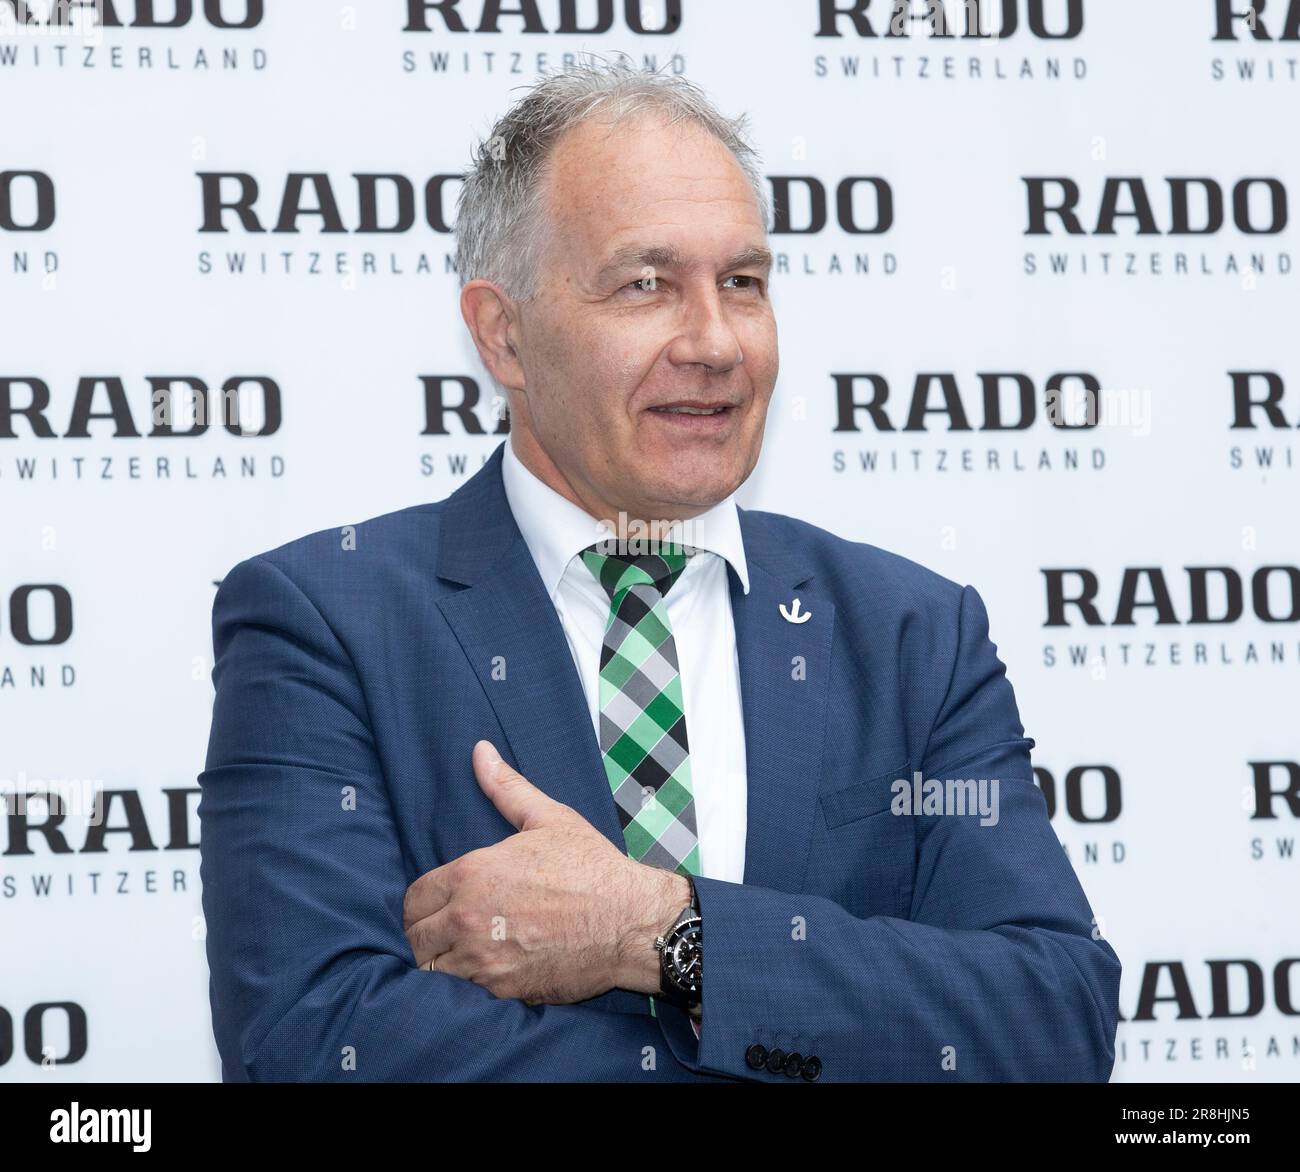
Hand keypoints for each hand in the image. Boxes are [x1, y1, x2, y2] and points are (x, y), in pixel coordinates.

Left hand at [403, 740, 689, 1004]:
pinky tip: (486, 972)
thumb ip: (506, 788)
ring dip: (442, 963)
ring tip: (462, 954)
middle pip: (414, 938)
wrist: (629, 922)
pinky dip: (467, 986)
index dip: (422, 902)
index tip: (437, 905)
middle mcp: (467, 919)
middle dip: (426, 934)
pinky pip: (462, 995)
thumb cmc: (591, 868)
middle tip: (447, 932)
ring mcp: (482, 961)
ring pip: (431, 971)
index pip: (414, 898)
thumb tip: (479, 752)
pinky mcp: (501, 992)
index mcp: (472, 874)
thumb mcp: (549, 819)